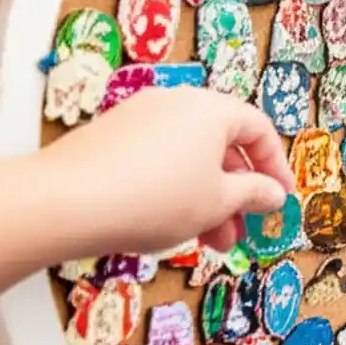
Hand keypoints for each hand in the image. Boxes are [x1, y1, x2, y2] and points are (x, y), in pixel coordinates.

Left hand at [42, 85, 293, 254]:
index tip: (281, 199)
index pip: (258, 129)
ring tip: (207, 242)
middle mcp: (177, 103)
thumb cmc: (155, 198)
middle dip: (237, 192)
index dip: (276, 167)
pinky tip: (166, 224)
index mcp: (211, 109)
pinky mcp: (109, 136)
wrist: (64, 202)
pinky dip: (172, 188)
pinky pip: (156, 159)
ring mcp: (139, 116)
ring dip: (206, 197)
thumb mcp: (217, 202)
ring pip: (188, 157)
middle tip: (242, 230)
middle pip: (221, 145)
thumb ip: (253, 194)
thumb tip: (274, 193)